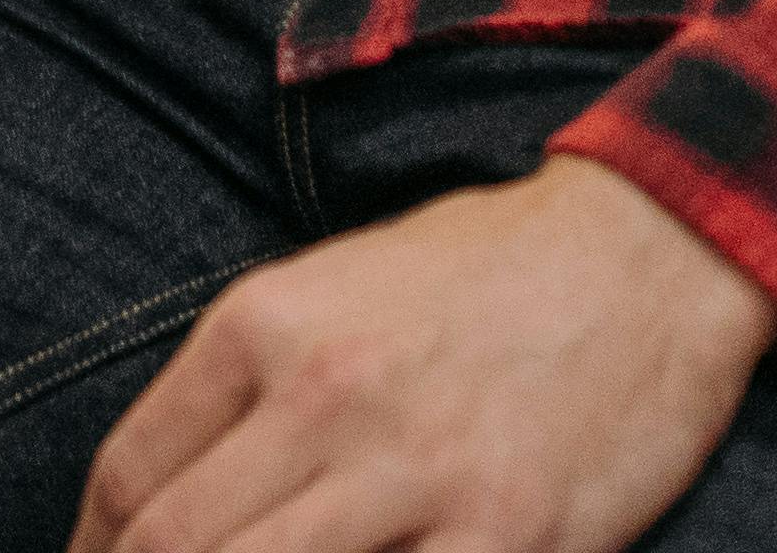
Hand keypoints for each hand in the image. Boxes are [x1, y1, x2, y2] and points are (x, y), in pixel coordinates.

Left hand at [68, 156, 776, 552]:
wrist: (646, 253)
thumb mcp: (325, 292)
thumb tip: (155, 505)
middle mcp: (327, 398)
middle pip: (177, 548)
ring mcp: (419, 474)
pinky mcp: (511, 537)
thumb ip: (241, 390)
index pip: (130, 479)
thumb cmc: (477, 277)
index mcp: (265, 327)